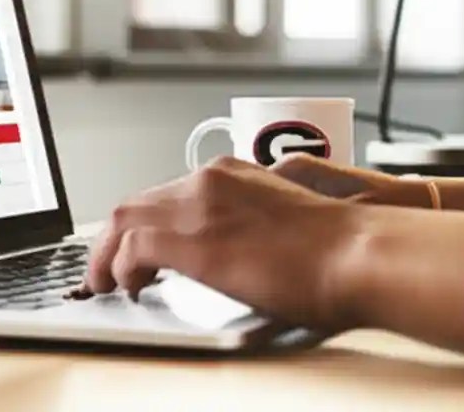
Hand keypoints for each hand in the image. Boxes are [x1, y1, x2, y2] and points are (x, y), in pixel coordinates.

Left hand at [84, 155, 463, 351]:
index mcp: (232, 175)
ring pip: (123, 222)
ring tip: (105, 285)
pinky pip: (130, 250)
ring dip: (106, 256)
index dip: (144, 225)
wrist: (357, 252)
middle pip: (136, 204)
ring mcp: (197, 207)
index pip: (166, 193)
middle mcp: (208, 181)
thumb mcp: (283, 224)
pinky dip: (118, 270)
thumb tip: (238, 255)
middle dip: (114, 239)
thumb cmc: (340, 249)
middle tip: (107, 271)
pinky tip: (128, 289)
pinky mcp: (190, 240)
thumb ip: (250, 227)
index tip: (138, 250)